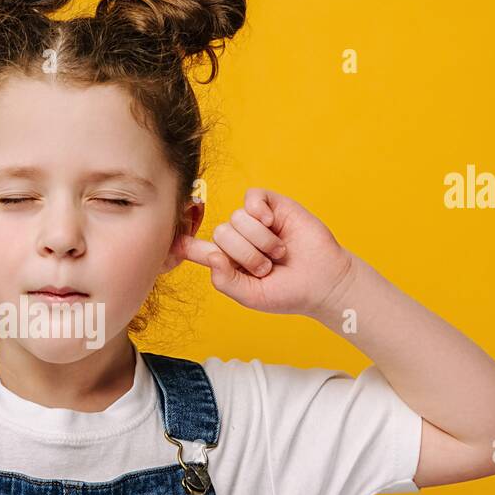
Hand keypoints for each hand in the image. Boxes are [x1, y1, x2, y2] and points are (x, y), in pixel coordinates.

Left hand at [176, 187, 354, 317]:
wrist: (323, 281)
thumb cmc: (288, 292)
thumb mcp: (250, 295)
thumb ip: (225, 281)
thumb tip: (211, 255)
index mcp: (228, 261)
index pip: (199, 249)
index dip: (184, 244)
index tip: (171, 241)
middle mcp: (238, 239)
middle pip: (221, 234)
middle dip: (245, 254)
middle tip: (268, 266)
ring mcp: (254, 221)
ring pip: (237, 219)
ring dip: (260, 240)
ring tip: (278, 253)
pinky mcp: (272, 205)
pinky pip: (251, 198)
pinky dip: (260, 213)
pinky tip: (274, 225)